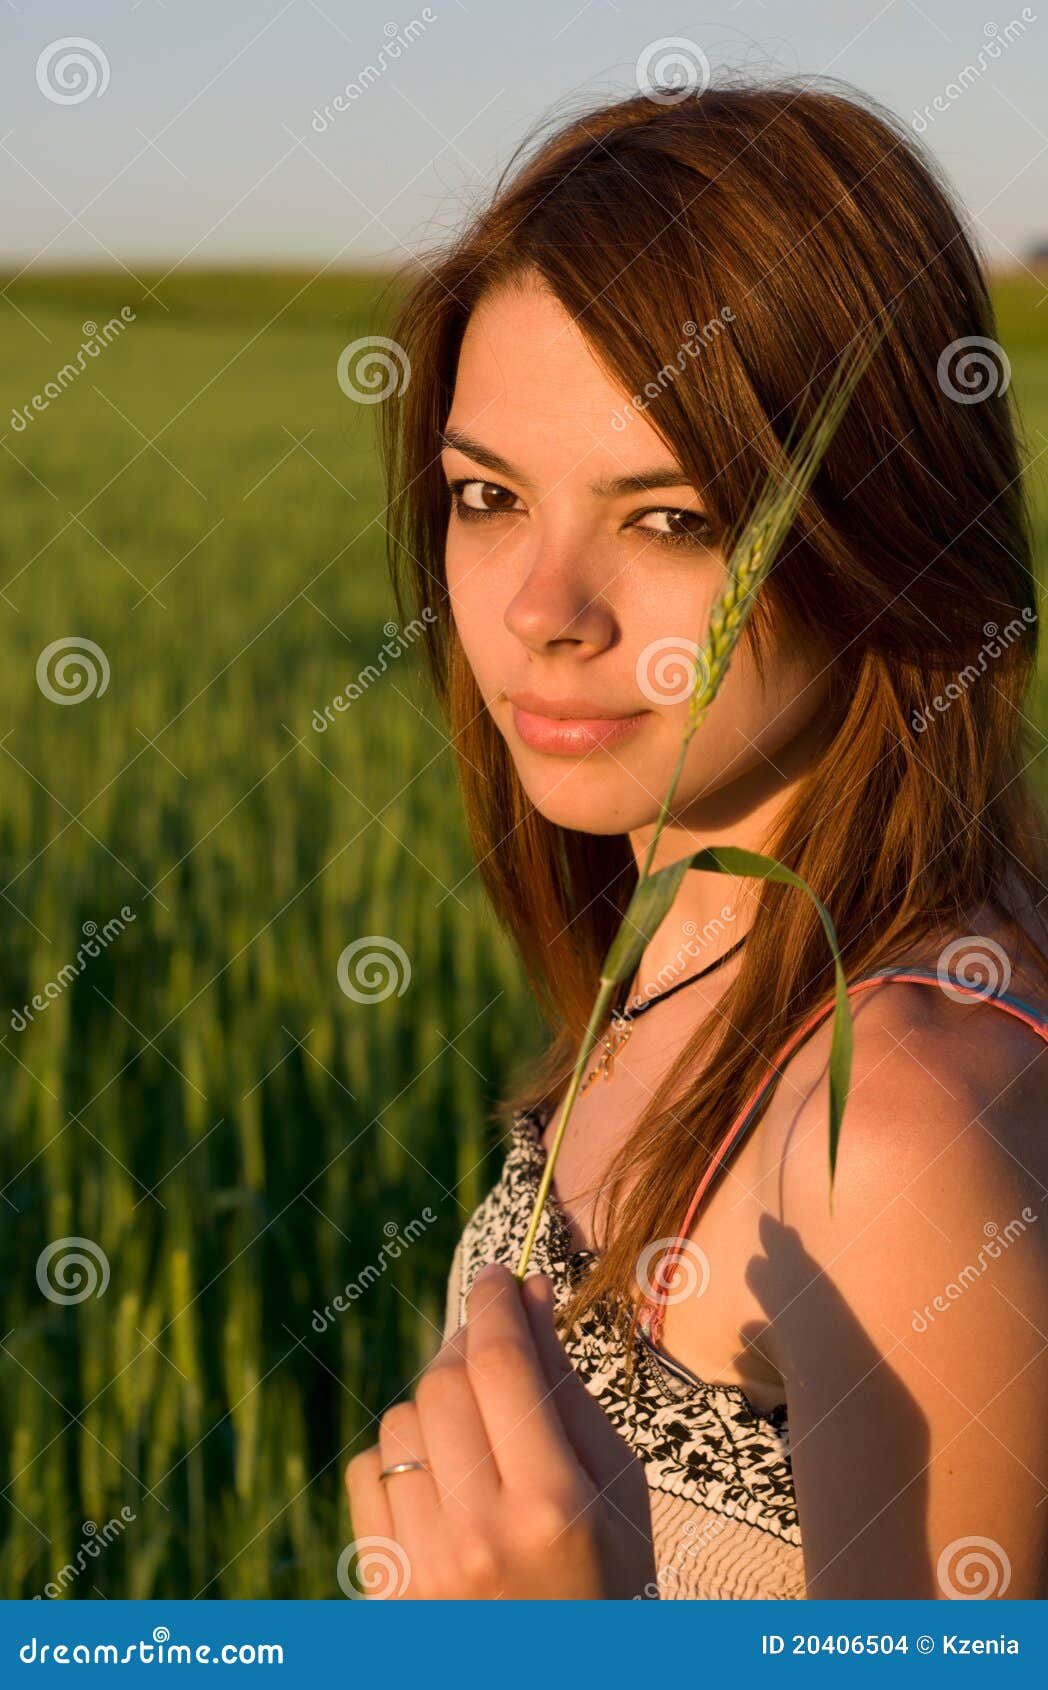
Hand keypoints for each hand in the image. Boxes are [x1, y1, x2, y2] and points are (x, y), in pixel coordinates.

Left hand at [344, 1260, 656, 1597]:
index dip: (494, 1302)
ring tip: (477, 1434)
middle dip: (466, 1347)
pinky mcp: (384, 1585)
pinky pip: (368, 1471)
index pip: (502, 1364)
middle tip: (492, 1345)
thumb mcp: (616, 1484)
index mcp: (554, 1507)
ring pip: (400, 1421)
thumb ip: (566, 1387)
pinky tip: (442, 1481)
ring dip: (436, 1405)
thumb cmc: (610, 1578)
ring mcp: (422, 1567)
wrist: (567, 1681)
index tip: (498, 1276)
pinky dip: (400, 1457)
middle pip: (443, 1383)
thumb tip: (528, 1290)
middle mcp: (479, 1536)